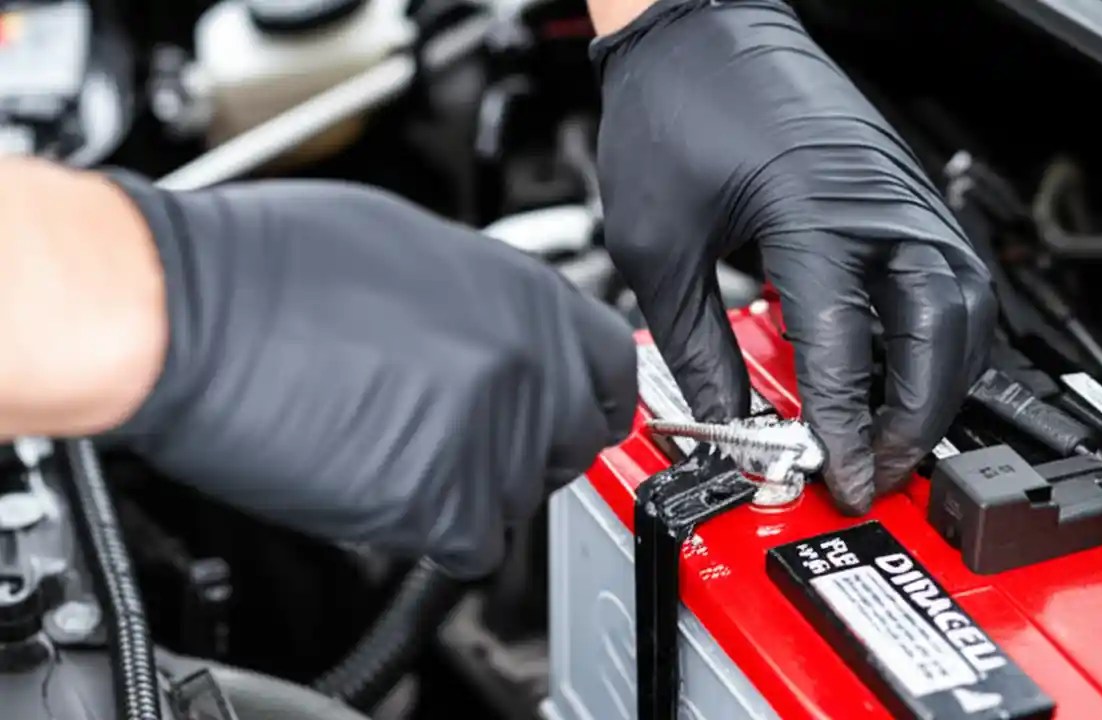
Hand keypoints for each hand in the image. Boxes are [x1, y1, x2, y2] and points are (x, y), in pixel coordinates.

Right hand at [107, 173, 636, 578]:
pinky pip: (473, 543)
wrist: (188, 316)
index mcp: (529, 296)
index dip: (585, 396)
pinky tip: (383, 482)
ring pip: (522, 497)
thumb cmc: (271, 267)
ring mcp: (494, 437)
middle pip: (577, 441)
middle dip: (531, 446)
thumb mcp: (415, 248)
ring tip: (397, 445)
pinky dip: (435, 529)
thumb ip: (486, 301)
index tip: (565, 411)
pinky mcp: (444, 502)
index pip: (613, 370)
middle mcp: (529, 366)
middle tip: (464, 435)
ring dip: (473, 487)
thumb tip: (505, 333)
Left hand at [593, 0, 995, 513]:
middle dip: (918, 416)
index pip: (846, 346)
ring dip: (941, 378)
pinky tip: (901, 365)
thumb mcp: (655, 245)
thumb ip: (692, 344)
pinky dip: (939, 333)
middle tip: (880, 468)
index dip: (843, 425)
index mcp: (811, 210)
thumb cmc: (672, 107)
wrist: (696, 26)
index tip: (836, 473)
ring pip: (964, 304)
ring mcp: (901, 190)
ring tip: (895, 430)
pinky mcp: (901, 187)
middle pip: (940, 332)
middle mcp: (877, 200)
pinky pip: (949, 273)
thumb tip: (722, 417)